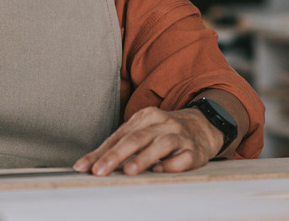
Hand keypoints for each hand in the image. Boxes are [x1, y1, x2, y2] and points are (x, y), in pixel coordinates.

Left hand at [73, 106, 222, 176]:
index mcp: (146, 117)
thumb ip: (119, 145)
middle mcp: (162, 123)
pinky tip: (159, 170)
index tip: (83, 167)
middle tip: (100, 171)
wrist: (204, 125)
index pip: (119, 136)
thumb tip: (89, 164)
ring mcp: (180, 135)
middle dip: (116, 155)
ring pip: (161, 145)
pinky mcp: (194, 150)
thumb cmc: (165, 131)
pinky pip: (183, 158)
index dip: (100, 152)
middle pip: (136, 138)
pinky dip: (171, 164)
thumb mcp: (143, 131)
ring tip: (128, 171)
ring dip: (143, 158)